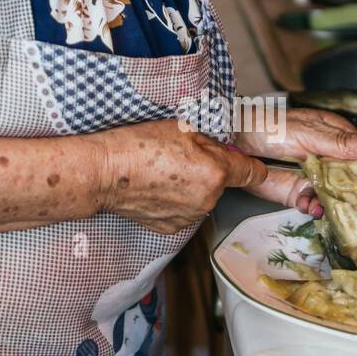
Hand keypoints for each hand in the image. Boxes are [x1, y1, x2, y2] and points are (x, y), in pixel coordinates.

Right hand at [95, 120, 267, 234]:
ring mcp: (189, 217)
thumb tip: (227, 147)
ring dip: (194, 187)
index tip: (248, 162)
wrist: (103, 173)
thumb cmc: (137, 146)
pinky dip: (177, 200)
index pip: (253, 173)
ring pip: (204, 197)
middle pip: (223, 183)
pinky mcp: (171, 227)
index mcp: (215, 173)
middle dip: (211, 170)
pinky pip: (185, 210)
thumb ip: (213, 140)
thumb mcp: (183, 128)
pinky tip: (157, 187)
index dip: (252, 165)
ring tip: (165, 172)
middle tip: (184, 156)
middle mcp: (207, 200)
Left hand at [236, 109, 356, 214]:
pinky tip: (312, 206)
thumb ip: (341, 143)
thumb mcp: (309, 133)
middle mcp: (327, 157)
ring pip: (333, 195)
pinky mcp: (296, 191)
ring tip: (331, 205)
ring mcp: (312, 175)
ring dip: (334, 202)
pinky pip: (311, 203)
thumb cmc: (268, 126)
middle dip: (355, 192)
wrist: (232, 140)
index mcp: (335, 135)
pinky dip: (312, 207)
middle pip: (351, 179)